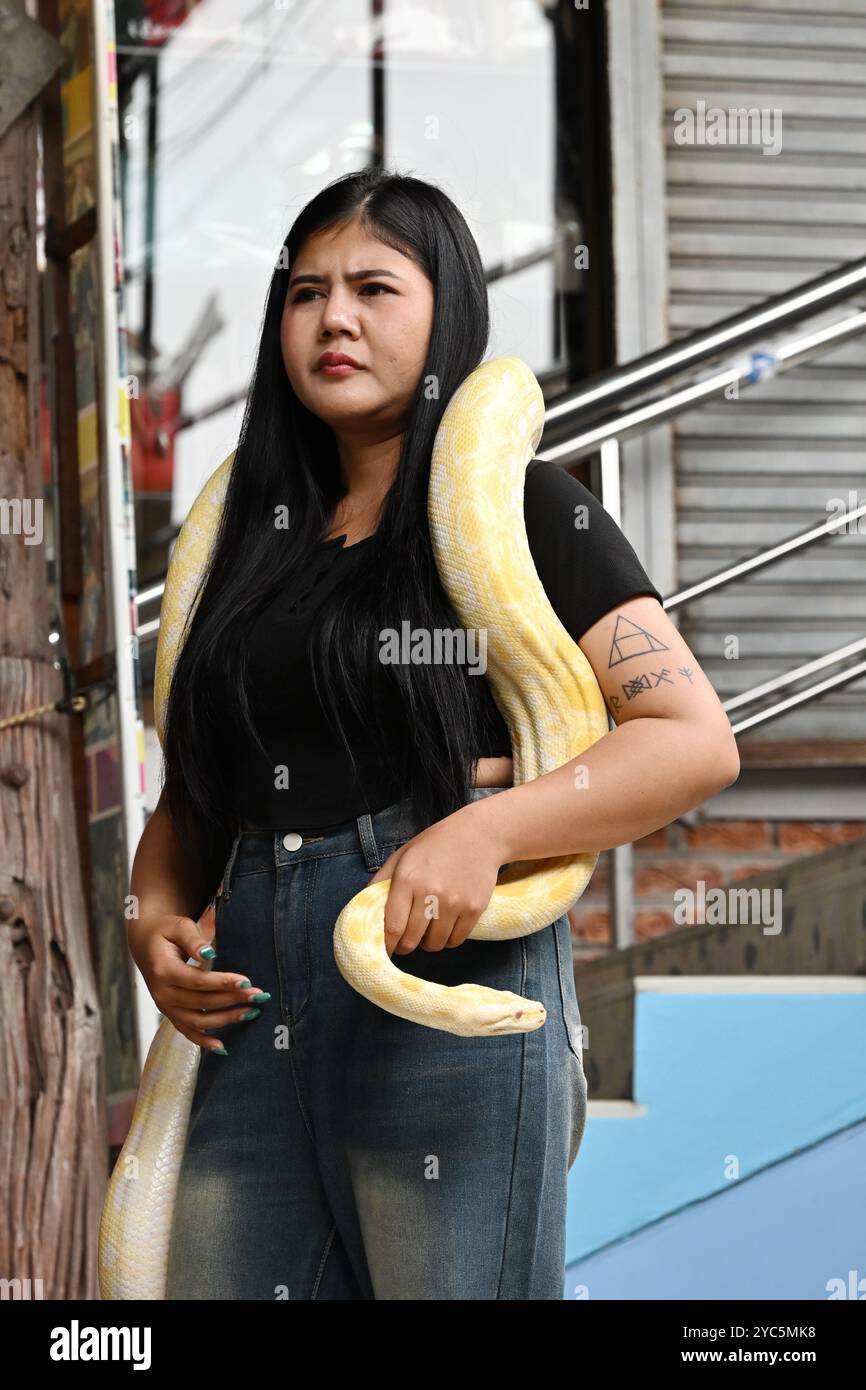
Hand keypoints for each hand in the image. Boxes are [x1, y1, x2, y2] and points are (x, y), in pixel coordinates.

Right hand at [127, 911, 267, 1053]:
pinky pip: (187, 1032)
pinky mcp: (170, 1014)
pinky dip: (204, 1042)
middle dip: (232, 1000)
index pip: (198, 981)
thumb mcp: (179, 927)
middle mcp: (162, 993)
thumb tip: (209, 952)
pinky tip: (223, 1047)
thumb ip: (194, 940)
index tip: (247, 982)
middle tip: (259, 996)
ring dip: (226, 1019)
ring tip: (252, 1012)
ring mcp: (165, 1007)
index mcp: (163, 970)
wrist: (147, 943)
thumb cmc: (167, 932)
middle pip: (202, 1002)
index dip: (223, 983)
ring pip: (198, 1021)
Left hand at [367, 806, 506, 956]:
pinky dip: (448, 939)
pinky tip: (446, 926)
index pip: (392, 927)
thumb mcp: (402, 856)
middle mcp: (430, 892)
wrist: (479, 835)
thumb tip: (363, 909)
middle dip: (405, 945)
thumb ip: (380, 882)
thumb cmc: (436, 845)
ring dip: (428, 942)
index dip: (386, 945)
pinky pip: (456, 940)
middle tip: (406, 940)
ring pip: (435, 944)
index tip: (385, 950)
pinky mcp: (474, 908)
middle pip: (412, 940)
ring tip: (428, 928)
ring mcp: (455, 902)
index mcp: (407, 879)